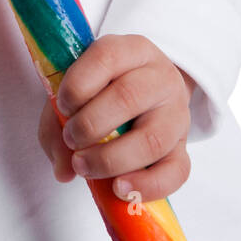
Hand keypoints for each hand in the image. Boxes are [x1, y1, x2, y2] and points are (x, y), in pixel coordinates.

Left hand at [37, 34, 195, 201]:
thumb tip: (63, 170)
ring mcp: (177, 114)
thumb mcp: (77, 91)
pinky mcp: (184, 148)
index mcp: (132, 51)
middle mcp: (160, 78)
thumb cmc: (101, 92)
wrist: (147, 95)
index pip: (107, 57)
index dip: (78, 84)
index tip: (61, 106)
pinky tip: (119, 189)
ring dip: (111, 159)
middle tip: (70, 140)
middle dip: (90, 125)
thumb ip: (56, 123)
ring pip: (152, 139)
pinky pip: (176, 171)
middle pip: (128, 97)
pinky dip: (146, 185)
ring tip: (83, 166)